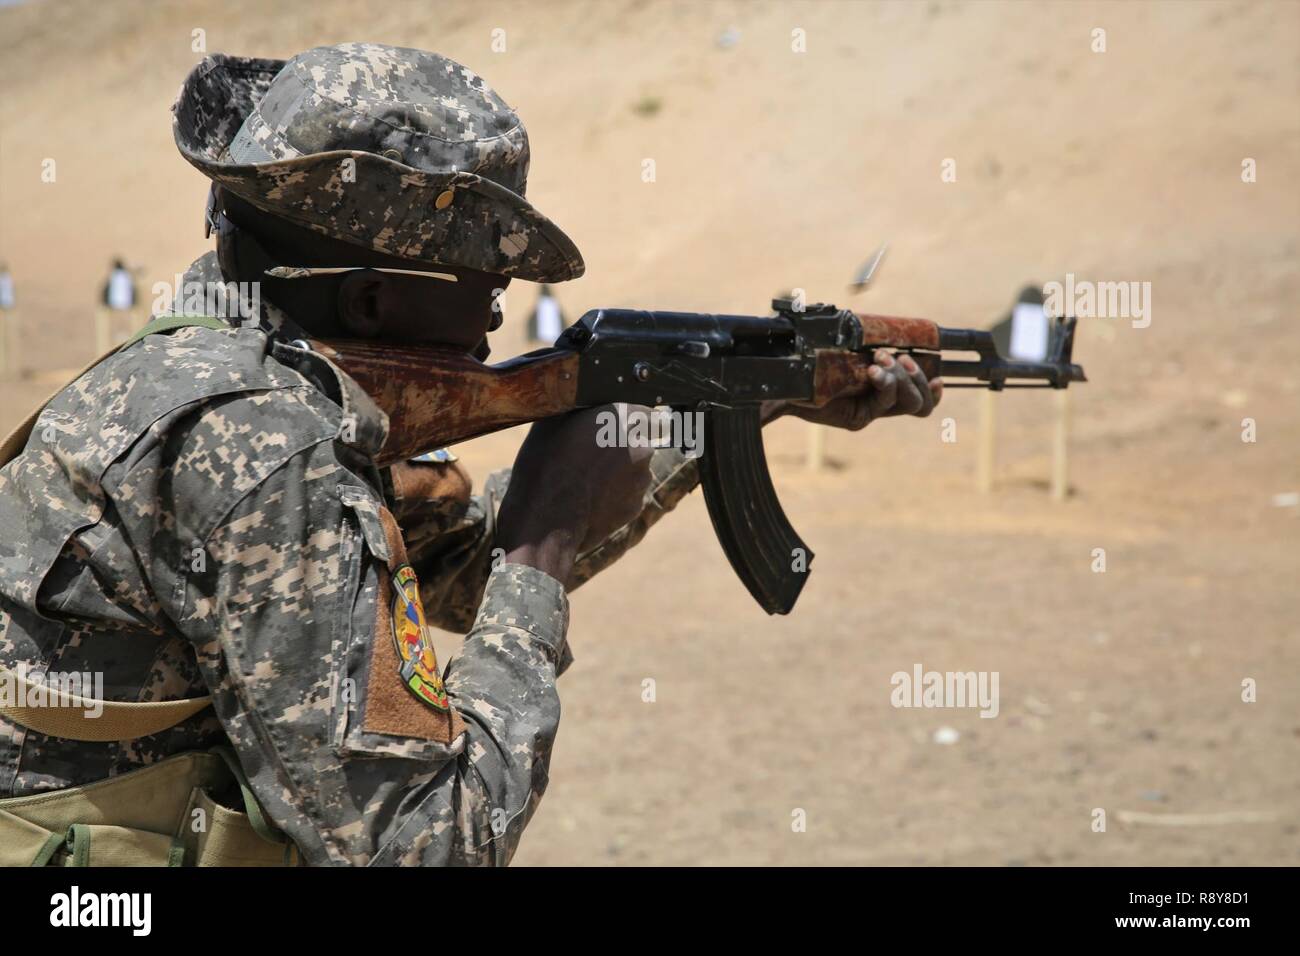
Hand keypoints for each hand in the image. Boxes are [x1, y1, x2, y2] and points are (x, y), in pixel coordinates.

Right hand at [495, 405, 653, 583]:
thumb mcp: (554, 421)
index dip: (627, 418)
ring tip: (585, 480)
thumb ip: (580, 408)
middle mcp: (641, 446)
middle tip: (590, 455)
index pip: (644, 411)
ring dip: (618, 472)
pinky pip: (628, 495)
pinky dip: (614, 495)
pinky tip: (589, 499)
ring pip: (634, 470)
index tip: (611, 426)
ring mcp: (641, 480)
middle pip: (640, 441)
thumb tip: (584, 403)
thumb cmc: (545, 464)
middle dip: (621, 446)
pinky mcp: (636, 507)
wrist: (547, 519)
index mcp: (623, 417)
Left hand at [783, 349, 941, 430]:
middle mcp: (877, 404)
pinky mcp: (856, 418)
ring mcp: (868, 412)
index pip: (918, 399)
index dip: (932, 390)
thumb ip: (862, 340)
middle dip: (915, 376)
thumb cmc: (807, 362)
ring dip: (901, 377)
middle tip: (890, 357)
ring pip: (908, 403)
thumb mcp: (841, 348)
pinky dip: (886, 385)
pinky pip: (883, 404)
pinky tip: (874, 372)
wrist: (778, 382)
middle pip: (919, 403)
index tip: (938, 376)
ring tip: (879, 361)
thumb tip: (877, 322)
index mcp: (880, 390)